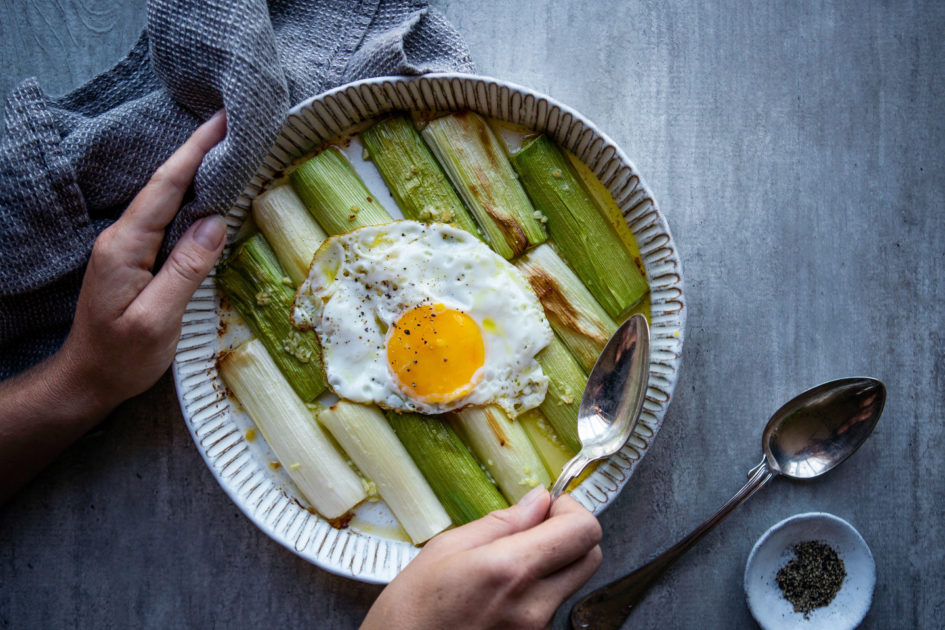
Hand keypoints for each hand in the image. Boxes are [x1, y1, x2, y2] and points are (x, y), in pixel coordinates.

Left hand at [58, 110, 227, 415]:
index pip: (165, 188)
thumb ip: (185, 269)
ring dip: (195, 173)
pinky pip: (167, 220)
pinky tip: (209, 196)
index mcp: (125, 246)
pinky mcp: (135, 260)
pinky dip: (190, 201)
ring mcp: (127, 248)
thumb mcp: (157, 319)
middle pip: (165, 185)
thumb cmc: (122, 358)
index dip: (195, 152)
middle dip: (198, 152)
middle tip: (233, 126)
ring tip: (228, 152)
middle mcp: (123, 238)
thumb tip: (215, 222)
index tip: (222, 122)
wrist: (87, 381)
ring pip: (166, 201)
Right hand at [360, 487, 602, 629]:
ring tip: (509, 563)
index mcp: (510, 570)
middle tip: (537, 527)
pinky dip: (539, 590)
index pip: (583, 531)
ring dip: (554, 563)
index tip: (548, 506)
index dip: (571, 510)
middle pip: (591, 556)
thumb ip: (501, 522)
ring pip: (572, 582)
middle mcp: (533, 605)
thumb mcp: (445, 549)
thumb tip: (538, 500)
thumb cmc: (409, 612)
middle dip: (571, 533)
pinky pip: (552, 607)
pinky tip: (502, 591)